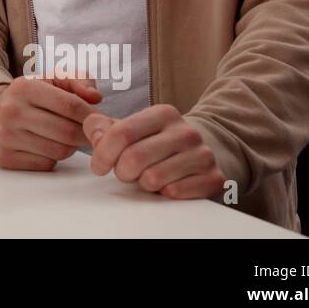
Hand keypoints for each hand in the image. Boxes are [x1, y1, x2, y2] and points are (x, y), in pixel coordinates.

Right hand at [0, 75, 102, 170]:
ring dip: (69, 146)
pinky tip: (46, 146)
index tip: (100, 120)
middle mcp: (11, 111)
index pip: (70, 105)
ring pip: (60, 151)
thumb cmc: (28, 98)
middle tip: (89, 133)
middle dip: (85, 134)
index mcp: (23, 87)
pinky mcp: (4, 158)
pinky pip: (46, 164)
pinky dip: (53, 158)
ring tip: (63, 136)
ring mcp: (5, 136)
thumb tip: (95, 98)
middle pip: (67, 132)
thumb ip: (78, 80)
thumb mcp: (50, 79)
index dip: (91, 115)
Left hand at [84, 104, 224, 198]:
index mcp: (163, 113)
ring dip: (142, 184)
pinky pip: (174, 193)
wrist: (201, 152)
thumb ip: (103, 127)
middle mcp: (186, 131)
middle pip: (134, 158)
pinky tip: (166, 184)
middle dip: (121, 172)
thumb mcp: (131, 128)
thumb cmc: (157, 142)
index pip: (121, 133)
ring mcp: (203, 155)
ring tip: (147, 176)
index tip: (98, 167)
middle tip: (125, 173)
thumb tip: (95, 133)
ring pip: (153, 179)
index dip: (102, 154)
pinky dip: (163, 194)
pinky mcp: (213, 178)